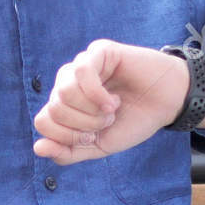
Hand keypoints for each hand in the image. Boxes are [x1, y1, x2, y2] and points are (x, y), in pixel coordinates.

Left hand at [32, 39, 188, 163]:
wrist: (167, 105)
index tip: (93, 137)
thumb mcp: (100, 146)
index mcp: (65, 104)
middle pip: (53, 109)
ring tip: (112, 109)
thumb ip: (68, 152)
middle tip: (107, 121)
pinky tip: (113, 101)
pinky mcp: (99, 51)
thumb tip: (38, 148)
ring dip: (91, 111)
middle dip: (83, 125)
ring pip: (63, 92)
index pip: (43, 121)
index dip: (67, 137)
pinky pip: (82, 71)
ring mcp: (82, 65)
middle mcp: (68, 82)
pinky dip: (97, 94)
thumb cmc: (134, 121)